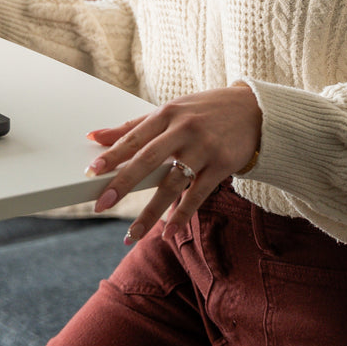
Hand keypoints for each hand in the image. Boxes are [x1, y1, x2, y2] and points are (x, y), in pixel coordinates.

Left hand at [84, 85, 261, 243]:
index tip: (91, 171)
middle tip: (102, 203)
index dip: (112, 154)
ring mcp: (204, 148)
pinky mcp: (222, 165)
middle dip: (123, 183)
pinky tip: (169, 232)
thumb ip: (132, 126)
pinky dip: (182, 214)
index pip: (134, 136)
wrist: (255, 111)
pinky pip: (198, 194)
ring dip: (150, 212)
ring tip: (132, 234)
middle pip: (149, 159)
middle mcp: (184, 129)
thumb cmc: (204, 111)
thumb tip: (93, 137)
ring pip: (172, 183)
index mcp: (167, 114)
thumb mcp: (170, 111)